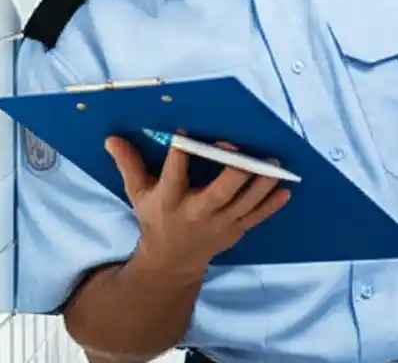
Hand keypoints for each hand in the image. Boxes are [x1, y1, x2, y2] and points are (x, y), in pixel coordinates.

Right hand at [106, 133, 290, 283]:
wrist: (171, 262)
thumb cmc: (156, 218)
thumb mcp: (137, 193)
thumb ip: (129, 164)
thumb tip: (111, 137)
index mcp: (169, 200)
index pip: (173, 175)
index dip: (179, 155)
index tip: (184, 134)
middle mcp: (196, 213)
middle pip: (219, 193)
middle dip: (232, 173)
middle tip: (241, 151)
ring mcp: (219, 223)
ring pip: (245, 203)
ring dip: (261, 183)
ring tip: (274, 162)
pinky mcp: (235, 230)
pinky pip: (257, 217)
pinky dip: (272, 204)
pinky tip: (286, 189)